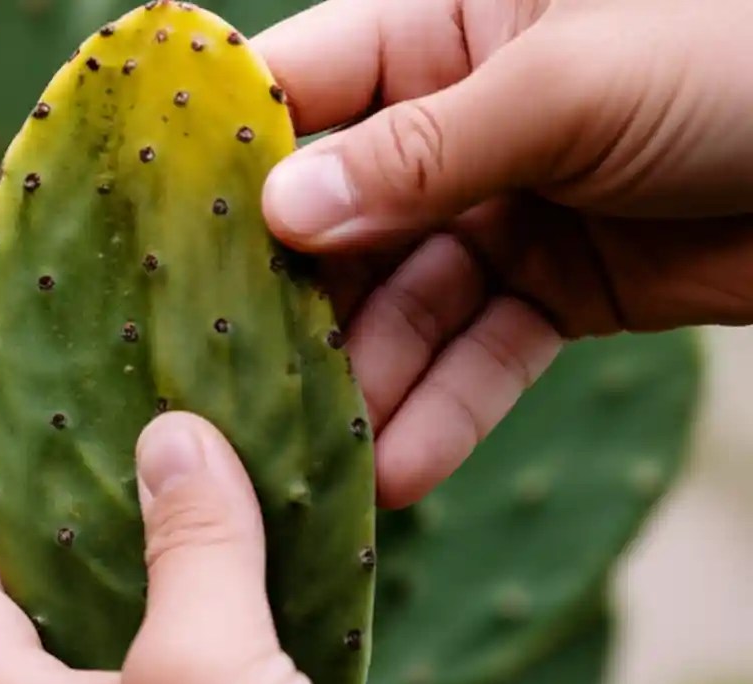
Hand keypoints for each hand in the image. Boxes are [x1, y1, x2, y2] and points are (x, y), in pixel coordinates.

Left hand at [0, 413, 331, 683]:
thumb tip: (174, 436)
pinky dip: (240, 646)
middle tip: (184, 474)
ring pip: (149, 654)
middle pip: (61, 623)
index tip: (89, 473)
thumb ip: (191, 552)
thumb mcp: (205, 669)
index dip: (11, 530)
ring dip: (197, 591)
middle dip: (124, 542)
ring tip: (248, 517)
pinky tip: (300, 601)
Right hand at [252, 0, 752, 507]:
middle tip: (228, 375)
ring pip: (402, 302)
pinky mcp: (555, 289)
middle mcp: (456, 123)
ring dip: (362, 378)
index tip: (160, 229)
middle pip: (338, 216)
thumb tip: (283, 209)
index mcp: (447, 30)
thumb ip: (421, 152)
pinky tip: (397, 469)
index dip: (230, 154)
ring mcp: (502, 209)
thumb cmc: (739, 58)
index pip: (306, 87)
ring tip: (312, 449)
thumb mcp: (571, 87)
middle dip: (292, 298)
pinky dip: (444, 409)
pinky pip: (482, 352)